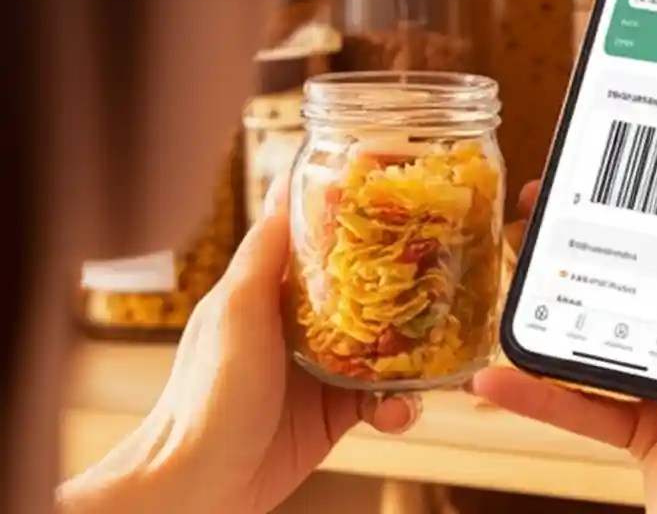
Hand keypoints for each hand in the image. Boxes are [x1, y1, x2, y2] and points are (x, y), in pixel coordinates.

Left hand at [59, 178, 419, 513]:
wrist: (201, 487)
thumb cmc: (205, 398)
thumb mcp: (235, 311)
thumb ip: (263, 254)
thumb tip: (285, 186)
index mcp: (271, 291)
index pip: (318, 241)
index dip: (357, 221)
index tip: (400, 201)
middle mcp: (299, 325)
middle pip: (365, 292)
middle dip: (406, 289)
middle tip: (442, 282)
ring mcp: (322, 369)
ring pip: (387, 347)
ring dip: (414, 355)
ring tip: (430, 364)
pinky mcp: (337, 413)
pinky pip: (384, 398)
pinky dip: (399, 405)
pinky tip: (396, 414)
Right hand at [472, 149, 656, 513]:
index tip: (625, 154)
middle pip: (653, 268)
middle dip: (595, 237)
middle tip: (544, 205)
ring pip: (610, 326)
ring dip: (559, 300)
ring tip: (513, 265)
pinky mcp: (650, 425)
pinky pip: (585, 400)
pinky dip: (541, 392)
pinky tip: (495, 376)